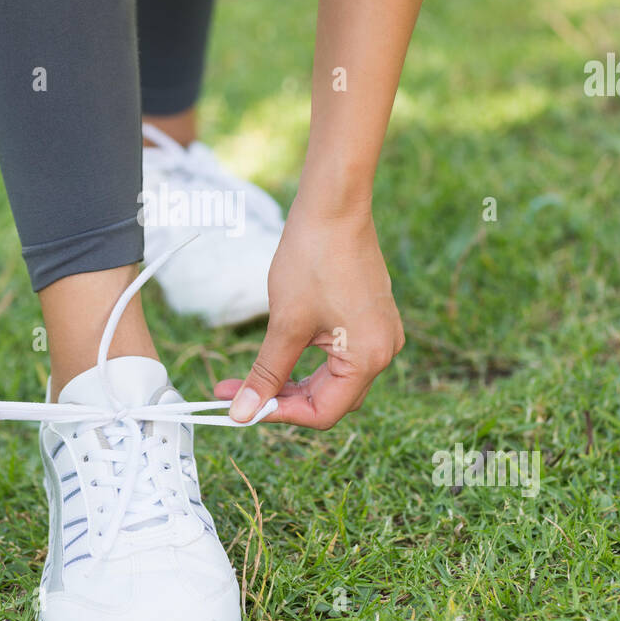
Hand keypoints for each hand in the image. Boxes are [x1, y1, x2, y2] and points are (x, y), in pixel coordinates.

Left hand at [215, 203, 403, 428]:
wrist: (333, 207)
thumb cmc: (313, 259)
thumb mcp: (285, 324)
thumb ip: (266, 373)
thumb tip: (242, 413)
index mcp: (369, 358)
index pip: (324, 413)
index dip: (281, 414)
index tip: (243, 407)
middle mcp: (384, 351)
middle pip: (330, 399)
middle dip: (282, 398)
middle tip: (235, 393)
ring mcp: (380, 333)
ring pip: (332, 379)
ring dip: (291, 381)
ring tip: (249, 376)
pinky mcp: (370, 318)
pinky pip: (339, 356)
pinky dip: (307, 361)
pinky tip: (277, 354)